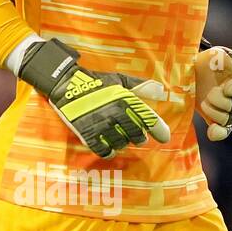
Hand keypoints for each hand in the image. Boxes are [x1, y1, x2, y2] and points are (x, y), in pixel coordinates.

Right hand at [18, 37, 169, 158]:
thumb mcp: (119, 80)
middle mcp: (116, 114)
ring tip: (120, 137)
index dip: (160, 130)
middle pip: (137, 136)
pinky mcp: (88, 135)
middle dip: (139, 137)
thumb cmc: (96, 82)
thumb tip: (160, 90)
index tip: (164, 137)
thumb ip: (141, 87)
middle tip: (137, 136)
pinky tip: (110, 147)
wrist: (67, 85)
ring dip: (124, 143)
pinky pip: (104, 151)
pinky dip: (109, 151)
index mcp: (125, 100)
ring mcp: (101, 126)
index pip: (149, 119)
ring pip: (122, 145)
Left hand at [195, 44, 231, 139]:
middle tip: (210, 93)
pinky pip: (223, 132)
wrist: (190, 74)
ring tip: (204, 103)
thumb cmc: (206, 63)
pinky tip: (212, 131)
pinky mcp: (216, 121)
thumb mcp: (215, 55)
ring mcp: (229, 111)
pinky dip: (218, 133)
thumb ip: (226, 57)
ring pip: (230, 119)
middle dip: (223, 101)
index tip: (226, 87)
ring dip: (215, 113)